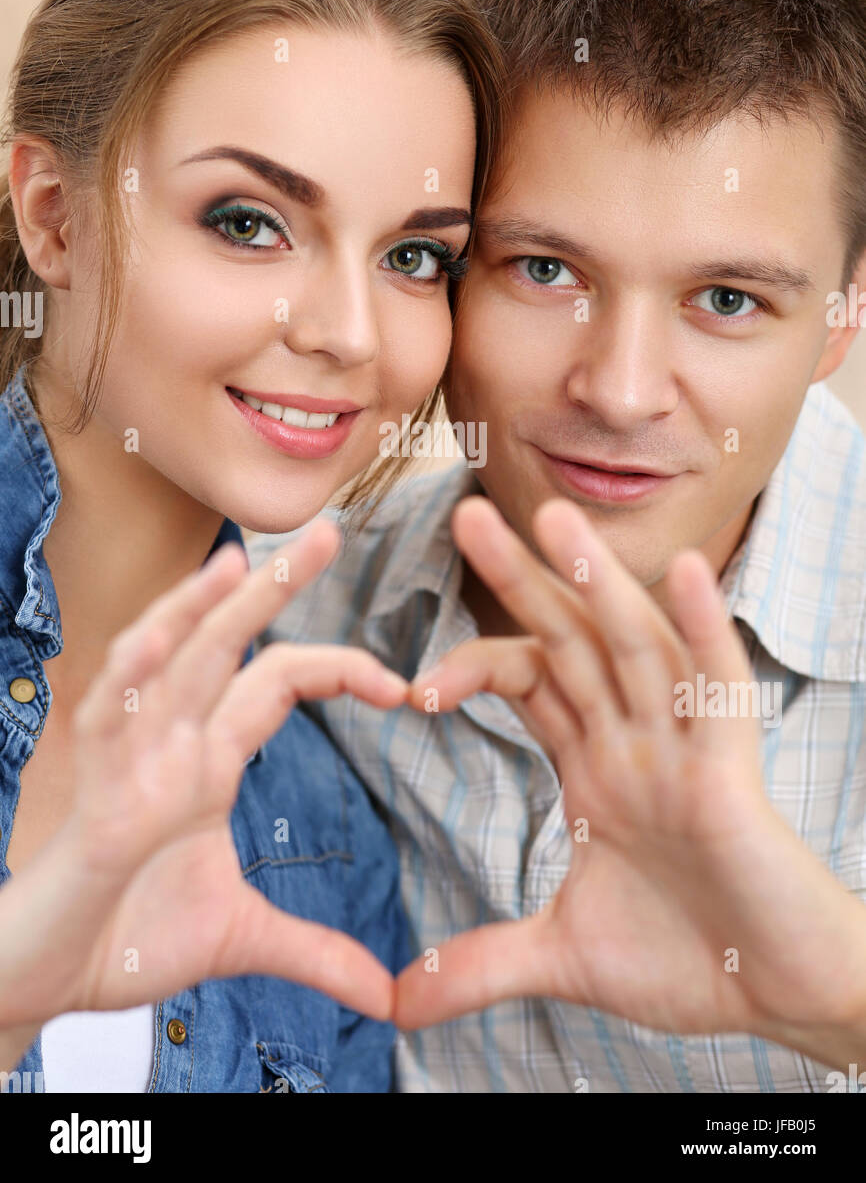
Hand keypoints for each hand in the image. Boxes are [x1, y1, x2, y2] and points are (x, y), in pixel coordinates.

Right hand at [0, 519, 407, 1057]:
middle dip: (274, 587)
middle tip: (328, 529)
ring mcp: (131, 758)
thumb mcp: (242, 938)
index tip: (403, 686)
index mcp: (211, 760)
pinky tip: (157, 637)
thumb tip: (386, 993)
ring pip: (163, 661)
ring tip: (239, 560)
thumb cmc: (130, 937)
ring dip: (198, 608)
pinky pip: (106, 717)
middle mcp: (174, 742)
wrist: (53, 980)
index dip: (338, 669)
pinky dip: (129, 675)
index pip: (279, 683)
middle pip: (226, 645)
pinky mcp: (92, 791)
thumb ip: (313, 950)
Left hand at [396, 496, 865, 1056]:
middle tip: (468, 513)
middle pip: (572, 639)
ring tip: (556, 518)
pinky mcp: (734, 773)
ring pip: (637, 646)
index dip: (473, 668)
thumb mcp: (564, 957)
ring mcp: (684, 749)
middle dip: (522, 578)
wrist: (780, 996)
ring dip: (599, 581)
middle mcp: (635, 741)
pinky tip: (685, 572)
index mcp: (595, 766)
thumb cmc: (691, 959)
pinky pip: (719, 689)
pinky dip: (705, 628)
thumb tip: (396, 1000)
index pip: (530, 683)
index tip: (412, 692)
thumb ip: (482, 964)